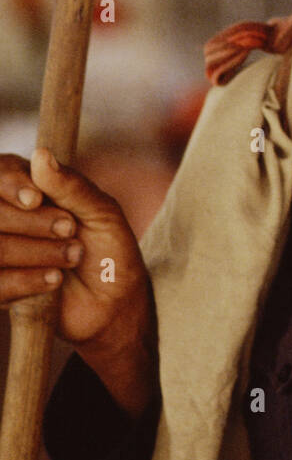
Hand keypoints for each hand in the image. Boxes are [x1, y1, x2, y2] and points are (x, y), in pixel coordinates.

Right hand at [0, 150, 156, 414]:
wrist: (113, 304)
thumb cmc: (109, 251)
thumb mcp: (102, 214)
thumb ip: (71, 186)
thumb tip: (41, 154)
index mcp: (29, 188)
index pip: (1, 172)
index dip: (11, 184)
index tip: (35, 200)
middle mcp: (8, 216)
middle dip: (35, 224)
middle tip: (70, 232)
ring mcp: (1, 250)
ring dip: (36, 253)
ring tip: (71, 259)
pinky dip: (25, 282)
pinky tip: (54, 281)